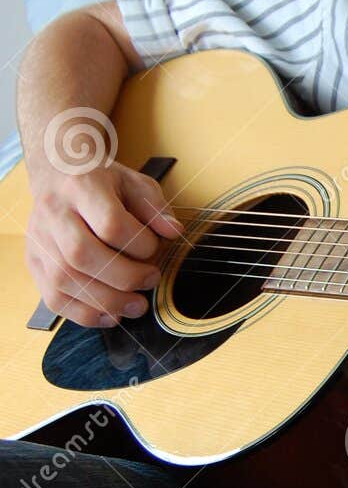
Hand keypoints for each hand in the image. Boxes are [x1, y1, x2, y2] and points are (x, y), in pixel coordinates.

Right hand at [25, 161, 182, 327]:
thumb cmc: (100, 182)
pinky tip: (111, 315)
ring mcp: (39, 241)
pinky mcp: (34, 263)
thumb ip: (155, 207)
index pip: (109, 223)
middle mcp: (53, 214)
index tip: (155, 248)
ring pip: (65, 280)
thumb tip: (174, 232)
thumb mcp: (133, 183)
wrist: (57, 173)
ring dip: (107, 301)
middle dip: (123, 277)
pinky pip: (54, 299)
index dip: (139, 243)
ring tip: (136, 305)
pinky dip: (85, 314)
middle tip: (150, 280)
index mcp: (80, 187)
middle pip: (82, 255)